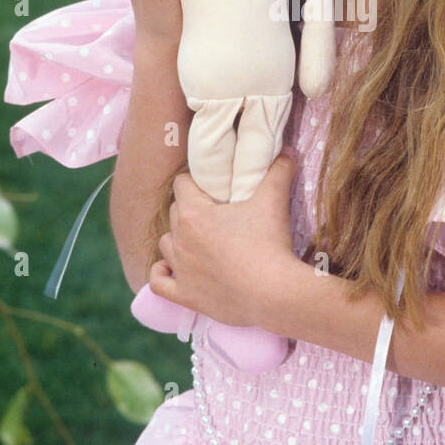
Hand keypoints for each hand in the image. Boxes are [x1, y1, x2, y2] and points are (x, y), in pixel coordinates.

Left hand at [149, 148, 298, 329]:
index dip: (196, 181)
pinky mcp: (186, 295)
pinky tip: (170, 268)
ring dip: (178, 238)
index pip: (182, 184)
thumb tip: (286, 149)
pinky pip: (159, 283)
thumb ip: (278, 171)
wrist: (274, 293)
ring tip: (199, 239)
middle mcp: (180, 239)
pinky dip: (161, 274)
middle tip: (215, 212)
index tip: (213, 186)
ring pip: (166, 244)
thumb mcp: (273, 201)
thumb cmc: (269, 245)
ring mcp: (181, 269)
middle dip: (190, 208)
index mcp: (194, 214)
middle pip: (175, 212)